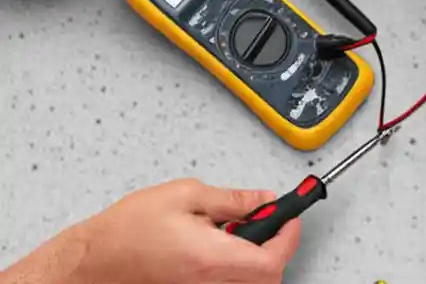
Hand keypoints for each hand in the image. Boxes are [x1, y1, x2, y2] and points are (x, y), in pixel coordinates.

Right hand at [2, 180, 300, 283]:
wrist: (91, 262)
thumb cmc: (126, 232)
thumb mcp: (185, 196)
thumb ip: (232, 199)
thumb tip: (262, 199)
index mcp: (215, 258)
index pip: (274, 258)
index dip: (289, 235)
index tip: (290, 216)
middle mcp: (212, 283)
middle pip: (267, 275)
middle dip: (273, 247)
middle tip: (263, 221)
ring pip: (249, 281)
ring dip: (252, 257)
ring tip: (230, 233)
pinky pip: (228, 283)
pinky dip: (233, 267)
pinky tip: (215, 249)